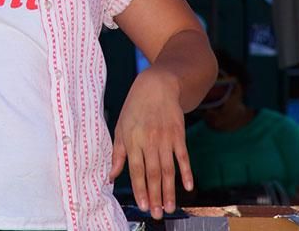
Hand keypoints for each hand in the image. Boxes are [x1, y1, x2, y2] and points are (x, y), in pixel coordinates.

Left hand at [110, 68, 191, 219]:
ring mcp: (165, 137)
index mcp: (132, 140)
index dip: (140, 188)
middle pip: (153, 173)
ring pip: (168, 169)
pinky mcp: (179, 134)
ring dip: (169, 190)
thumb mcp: (121, 126)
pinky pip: (183, 156)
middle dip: (155, 195)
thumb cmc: (135, 107)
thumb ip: (117, 153)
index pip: (136, 169)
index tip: (142, 205)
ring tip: (169, 207)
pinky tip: (188, 187)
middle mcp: (149, 140)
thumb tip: (110, 176)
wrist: (158, 85)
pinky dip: (186, 172)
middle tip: (156, 214)